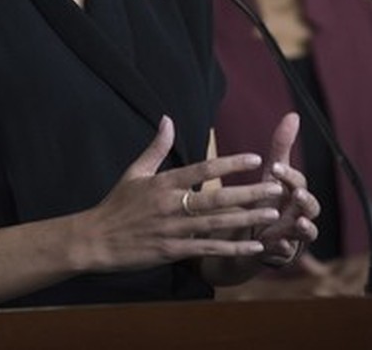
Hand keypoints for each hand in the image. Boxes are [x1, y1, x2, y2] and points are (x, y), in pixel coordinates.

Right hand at [76, 117, 282, 272]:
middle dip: (249, 192)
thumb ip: (156, 147)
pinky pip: (208, 249)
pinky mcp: (172, 251)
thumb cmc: (116, 205)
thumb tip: (168, 119)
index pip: (202, 169)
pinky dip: (232, 248)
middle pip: (217, 197)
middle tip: (276, 187)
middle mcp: (170, 205)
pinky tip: (254, 246)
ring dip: (247, 218)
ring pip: (217, 223)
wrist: (95, 239)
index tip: (255, 158)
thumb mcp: (134, 172)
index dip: (231, 163)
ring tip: (273, 213)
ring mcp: (172, 229)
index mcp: (163, 183)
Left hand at [250, 112, 319, 267]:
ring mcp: (294, 234)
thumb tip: (293, 115)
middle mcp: (301, 213)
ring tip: (296, 221)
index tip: (275, 167)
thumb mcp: (272, 174)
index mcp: (297, 193)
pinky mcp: (283, 252)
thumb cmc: (268, 200)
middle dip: (305, 200)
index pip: (299, 181)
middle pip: (311, 206)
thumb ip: (281, 146)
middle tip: (296, 194)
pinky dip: (283, 249)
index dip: (289, 175)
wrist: (256, 234)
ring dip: (301, 225)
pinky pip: (286, 253)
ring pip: (305, 231)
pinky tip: (277, 244)